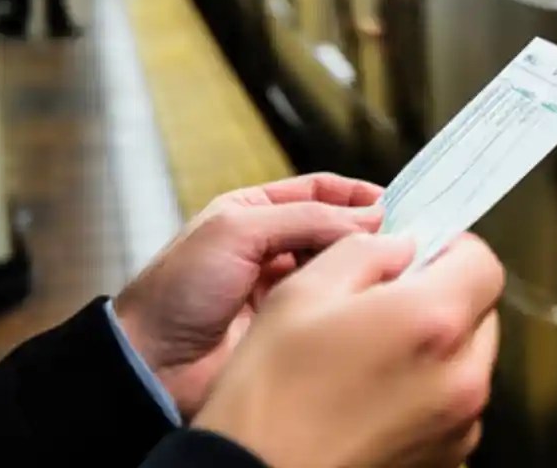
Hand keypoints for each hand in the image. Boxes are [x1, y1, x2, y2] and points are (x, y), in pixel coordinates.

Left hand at [114, 173, 383, 417]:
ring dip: (365, 266)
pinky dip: (357, 300)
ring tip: (392, 268)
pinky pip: (336, 307)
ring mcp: (287, 290)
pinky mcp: (296, 328)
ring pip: (341, 269)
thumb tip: (371, 215)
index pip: (320, 192)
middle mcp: (275, 249)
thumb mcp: (238, 231)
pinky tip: (374, 298)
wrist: (152, 364)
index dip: (358, 195)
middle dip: (369, 231)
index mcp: (255, 213)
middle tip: (404, 238)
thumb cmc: (176, 291)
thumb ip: (306, 217)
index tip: (397, 203)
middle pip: (337, 230)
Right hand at [194, 232, 504, 467]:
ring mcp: (462, 422)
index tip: (418, 257)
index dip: (450, 250)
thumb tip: (401, 245)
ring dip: (440, 347)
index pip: (483, 263)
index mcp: (433, 321)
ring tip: (378, 357)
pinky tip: (380, 396)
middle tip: (389, 307)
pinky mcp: (450, 455)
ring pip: (471, 359)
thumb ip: (365, 251)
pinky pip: (458, 404)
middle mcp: (463, 374)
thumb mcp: (302, 293)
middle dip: (444, 298)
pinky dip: (432, 391)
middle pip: (482, 312)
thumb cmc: (270, 392)